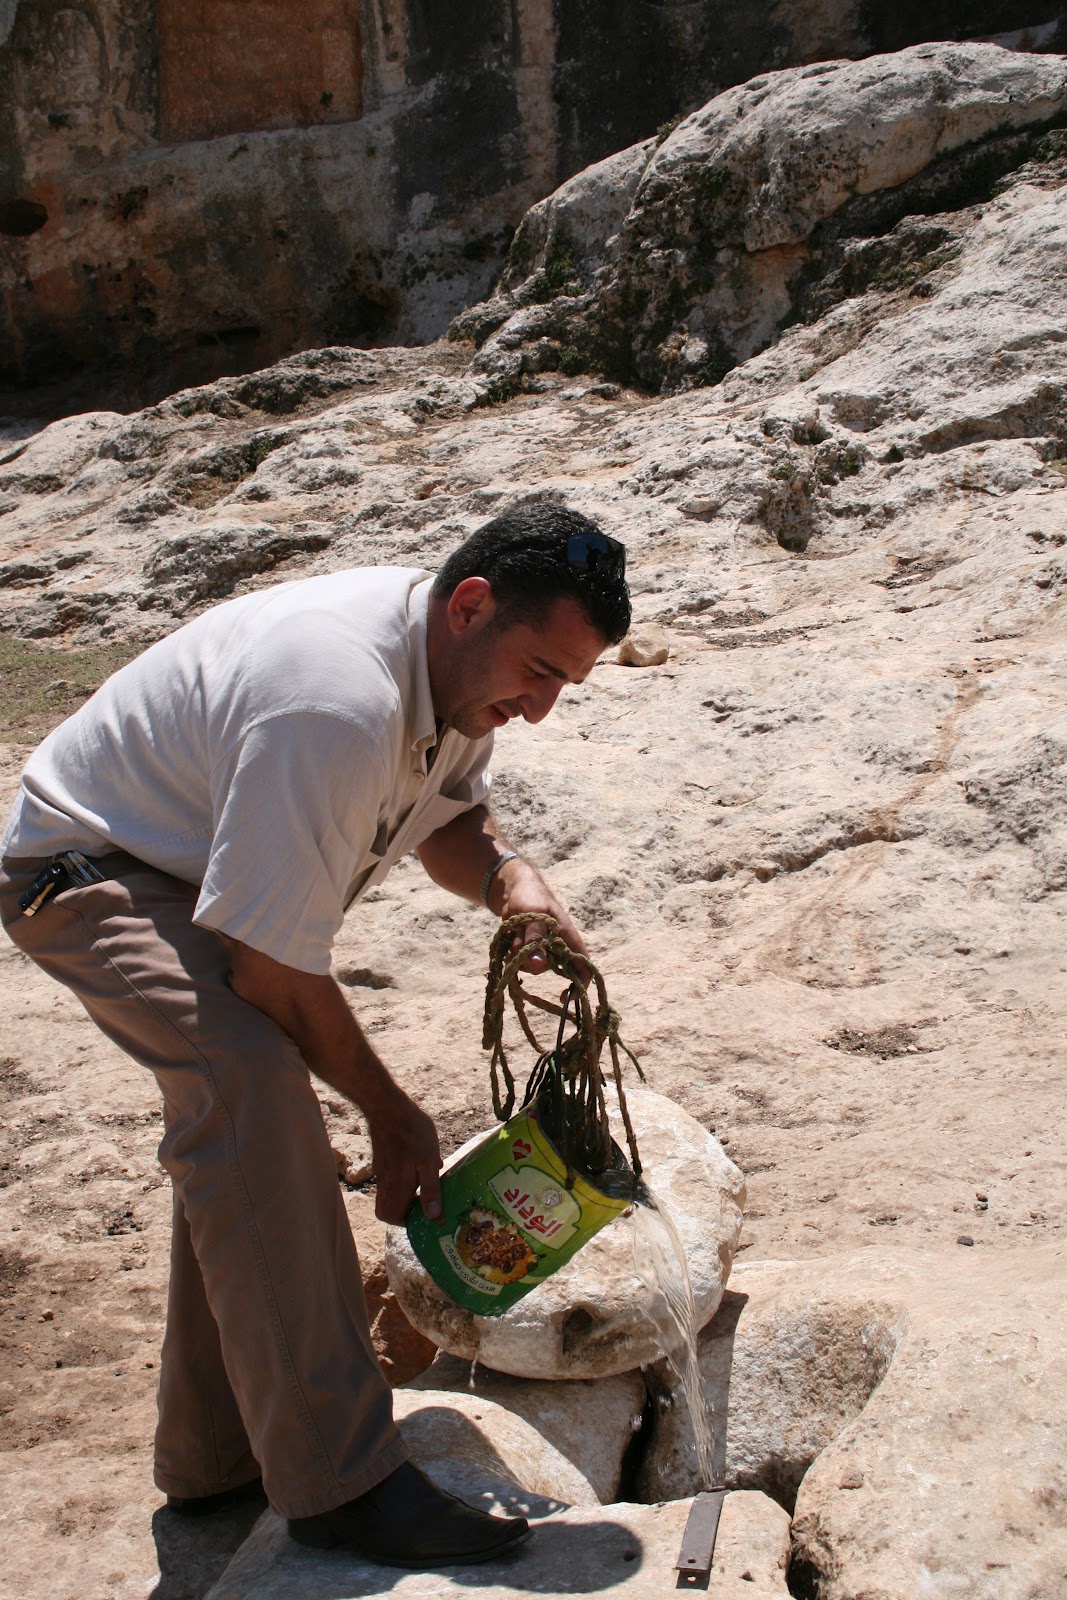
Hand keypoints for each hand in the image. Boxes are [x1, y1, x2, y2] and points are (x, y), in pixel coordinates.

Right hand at [366, 1087, 442, 1223]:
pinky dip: (404, 1180)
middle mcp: (385, 1181)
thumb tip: (433, 1216)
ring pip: (389, 1193)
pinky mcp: (382, 1159)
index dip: (407, 1221)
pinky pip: (391, 1178)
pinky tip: (421, 1166)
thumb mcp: (428, 1160)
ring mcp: (381, 1170)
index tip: (425, 1214)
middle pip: (387, 1208)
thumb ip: (430, 1189)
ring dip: (406, 1195)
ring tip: (427, 1184)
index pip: (391, 1216)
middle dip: (405, 1211)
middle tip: (425, 1203)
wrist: (388, 1106)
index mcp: (396, 1186)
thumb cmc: (412, 1132)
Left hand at [490, 857, 589, 977]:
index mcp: (568, 938)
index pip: (584, 967)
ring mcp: (543, 948)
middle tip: (522, 946)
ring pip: (533, 966)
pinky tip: (511, 938)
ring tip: (516, 933)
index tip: (565, 997)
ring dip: (520, 956)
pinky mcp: (528, 949)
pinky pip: (521, 962)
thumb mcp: (533, 914)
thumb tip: (537, 963)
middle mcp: (559, 946)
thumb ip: (535, 937)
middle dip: (536, 964)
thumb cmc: (530, 897)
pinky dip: (513, 954)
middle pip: (554, 969)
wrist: (513, 890)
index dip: (580, 986)